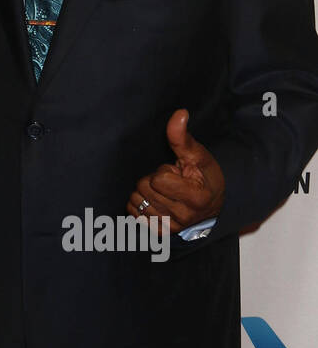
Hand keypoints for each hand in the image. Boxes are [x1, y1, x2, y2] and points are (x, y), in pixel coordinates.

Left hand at [127, 108, 224, 233]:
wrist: (213, 203)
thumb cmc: (205, 176)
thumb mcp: (197, 155)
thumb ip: (183, 137)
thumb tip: (179, 114)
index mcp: (196, 198)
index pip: (158, 180)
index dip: (163, 170)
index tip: (176, 172)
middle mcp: (183, 216)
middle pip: (144, 189)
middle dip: (152, 180)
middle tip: (170, 180)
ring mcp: (171, 227)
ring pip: (136, 202)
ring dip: (145, 192)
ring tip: (163, 190)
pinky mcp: (160, 233)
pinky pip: (134, 215)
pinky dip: (140, 205)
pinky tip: (154, 200)